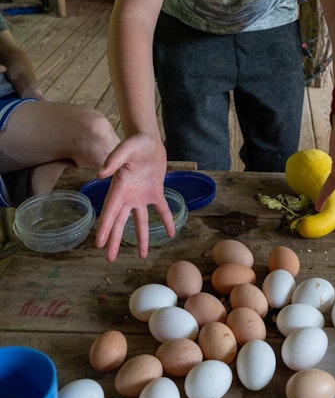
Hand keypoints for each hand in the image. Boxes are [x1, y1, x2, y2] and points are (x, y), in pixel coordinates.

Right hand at [95, 134, 173, 261]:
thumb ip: (114, 160)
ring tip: (141, 255)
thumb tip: (101, 174)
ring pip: (139, 221)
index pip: (109, 212)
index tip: (99, 245)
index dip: (104, 228)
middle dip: (115, 240)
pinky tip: (171, 233)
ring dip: (140, 238)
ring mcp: (141, 195)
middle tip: (110, 258)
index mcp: (119, 188)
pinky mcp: (155, 192)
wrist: (148, 139)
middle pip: (120, 222)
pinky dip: (166, 220)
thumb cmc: (135, 142)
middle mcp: (128, 196)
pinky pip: (161, 209)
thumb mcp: (125, 149)